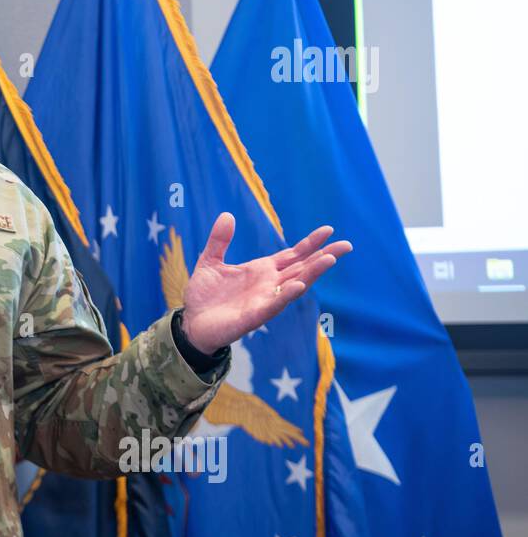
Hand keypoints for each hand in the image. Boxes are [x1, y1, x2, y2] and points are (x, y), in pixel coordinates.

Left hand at [180, 212, 349, 353]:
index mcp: (262, 270)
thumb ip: (219, 240)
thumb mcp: (210, 261)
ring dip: (312, 273)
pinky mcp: (253, 316)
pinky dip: (287, 295)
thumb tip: (227, 214)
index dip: (310, 244)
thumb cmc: (204, 295)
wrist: (190, 323)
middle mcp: (268, 285)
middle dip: (323, 257)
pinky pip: (274, 305)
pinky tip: (299, 285)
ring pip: (294, 285)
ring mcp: (264, 301)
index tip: (328, 230)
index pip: (292, 255)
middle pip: (302, 268)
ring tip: (330, 260)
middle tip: (346, 245)